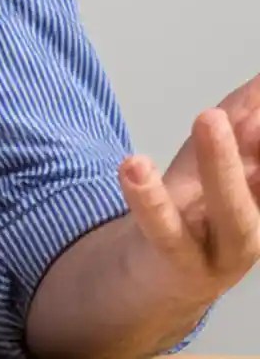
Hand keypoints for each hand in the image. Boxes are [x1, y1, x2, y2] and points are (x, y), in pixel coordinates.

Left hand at [119, 74, 259, 307]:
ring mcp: (226, 251)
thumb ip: (241, 116)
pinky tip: (134, 166)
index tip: (258, 103)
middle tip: (250, 109)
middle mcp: (258, 224)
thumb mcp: (211, 159)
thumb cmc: (189, 216)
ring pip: (233, 212)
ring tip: (211, 118)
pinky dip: (151, 201)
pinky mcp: (180, 263)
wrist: (150, 278)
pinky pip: (168, 233)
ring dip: (223, 165)